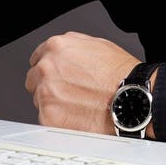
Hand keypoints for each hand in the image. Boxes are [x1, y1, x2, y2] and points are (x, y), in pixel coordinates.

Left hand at [24, 31, 140, 135]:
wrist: (132, 98)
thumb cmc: (120, 73)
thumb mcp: (96, 44)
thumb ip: (71, 46)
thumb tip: (62, 52)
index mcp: (56, 47)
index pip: (37, 58)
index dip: (49, 68)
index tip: (56, 76)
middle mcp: (47, 68)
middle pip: (34, 79)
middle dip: (47, 85)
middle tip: (68, 92)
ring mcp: (46, 93)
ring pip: (39, 100)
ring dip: (53, 103)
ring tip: (77, 104)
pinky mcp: (49, 117)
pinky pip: (45, 119)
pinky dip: (58, 120)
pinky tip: (77, 116)